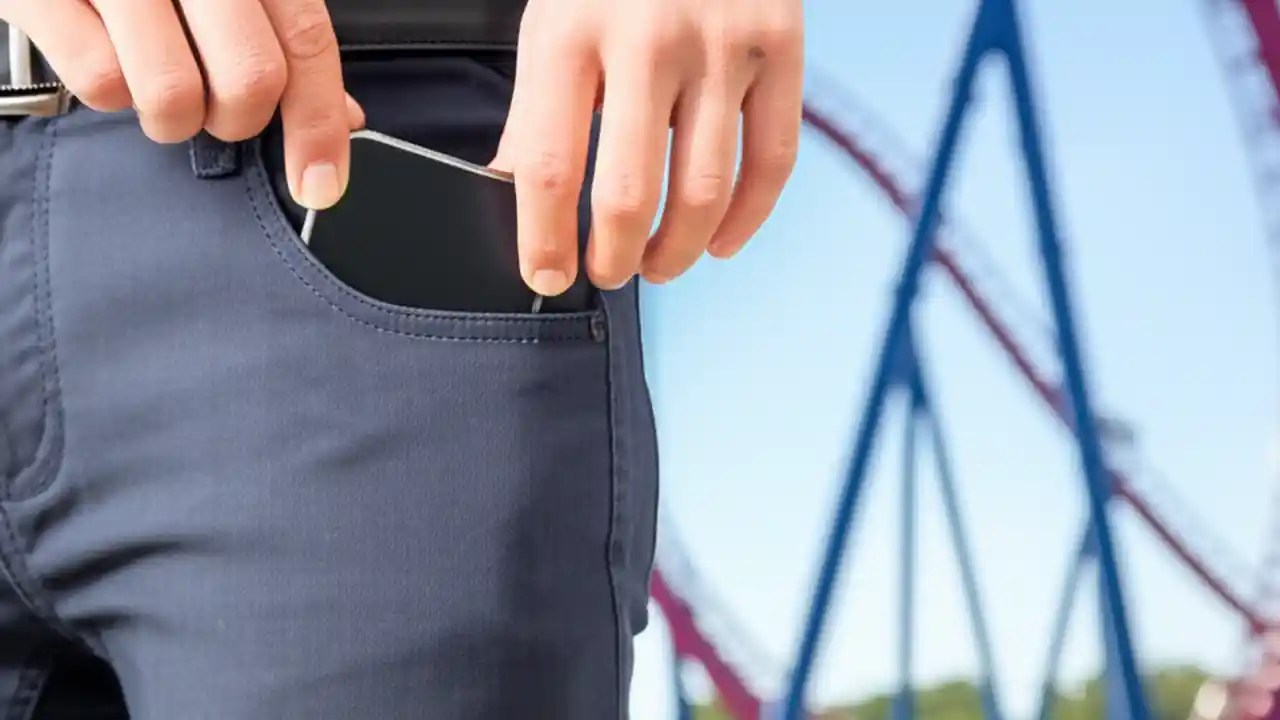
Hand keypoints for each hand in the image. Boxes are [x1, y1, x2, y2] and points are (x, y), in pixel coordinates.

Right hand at [0, 0, 364, 209]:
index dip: (319, 125)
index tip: (320, 184)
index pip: (306, 41)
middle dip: (236, 120)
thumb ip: (284, 41)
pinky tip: (106, 49)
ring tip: (156, 81)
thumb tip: (341, 120)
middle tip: (214, 106)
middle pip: (249, 79)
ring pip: (172, 96)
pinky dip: (108, 90)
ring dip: (172, 117)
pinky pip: (100, 82)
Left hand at [491, 0, 803, 295]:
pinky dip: (748, 218)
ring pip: (704, 189)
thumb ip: (537, 110)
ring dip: (678, 250)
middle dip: (614, 256)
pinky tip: (721, 242)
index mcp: (570, 32)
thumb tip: (521, 194)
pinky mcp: (780, 47)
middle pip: (628, 191)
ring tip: (659, 266)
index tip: (546, 277)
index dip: (544, 239)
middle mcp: (648, 39)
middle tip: (608, 273)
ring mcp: (722, 44)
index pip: (548, 165)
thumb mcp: (552, 21)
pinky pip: (772, 159)